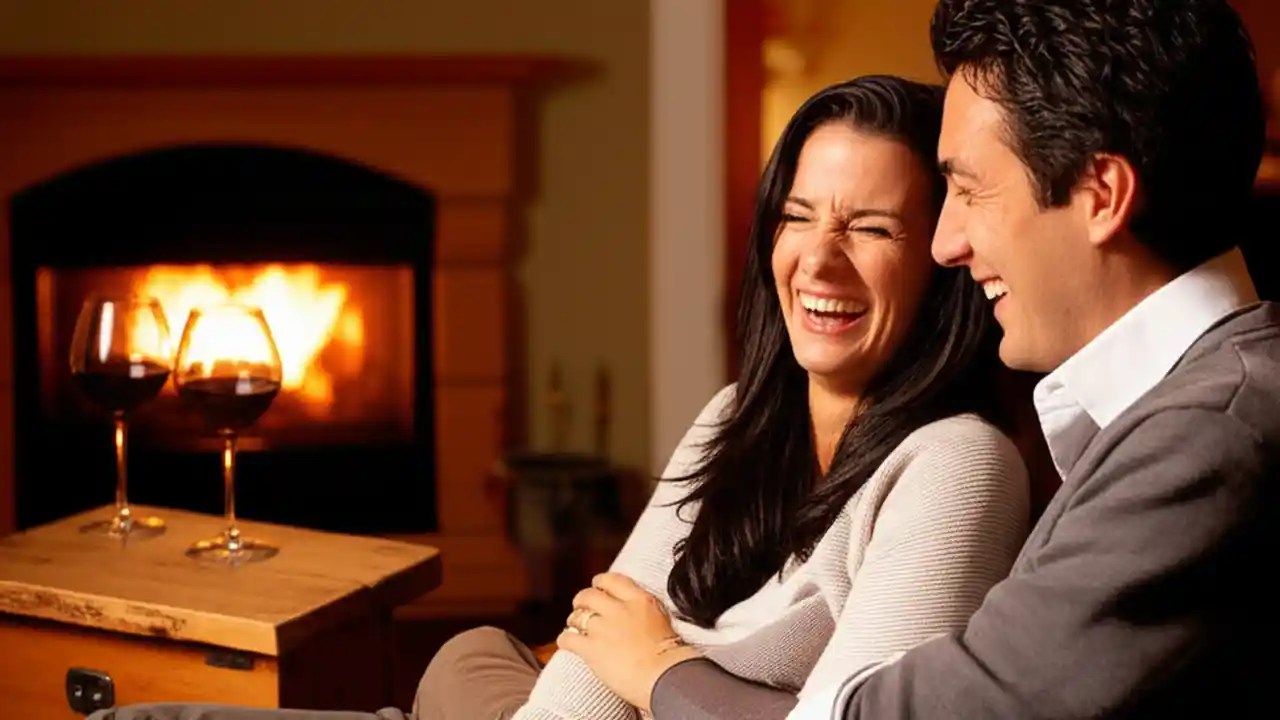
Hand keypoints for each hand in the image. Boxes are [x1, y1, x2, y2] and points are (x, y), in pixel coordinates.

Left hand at [556, 572, 700, 712]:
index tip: (597, 586)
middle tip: (581, 607)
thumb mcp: (663, 623)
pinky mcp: (591, 648)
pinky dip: (565, 640)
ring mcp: (603, 628)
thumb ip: (646, 614)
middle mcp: (620, 609)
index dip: (601, 583)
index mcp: (640, 601)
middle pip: (590, 595)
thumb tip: (638, 620)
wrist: (665, 677)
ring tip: (573, 626)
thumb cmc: (671, 658)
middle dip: (582, 600)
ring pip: (577, 616)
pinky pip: (568, 639)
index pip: (613, 580)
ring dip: (573, 621)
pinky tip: (565, 643)